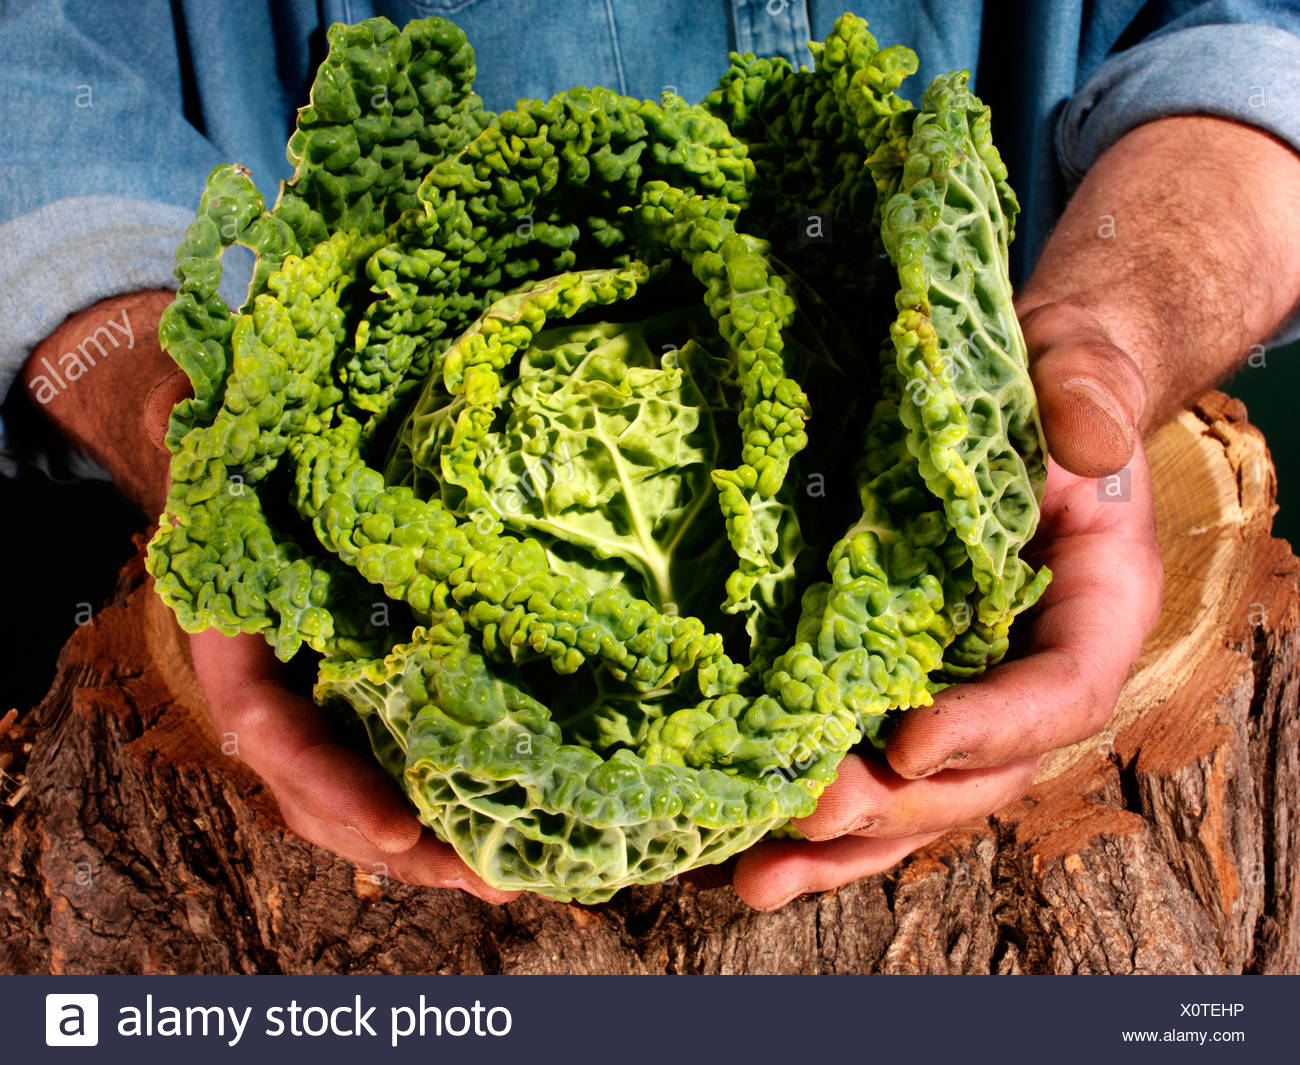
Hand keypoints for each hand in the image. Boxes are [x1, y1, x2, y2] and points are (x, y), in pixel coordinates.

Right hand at [144, 371, 515, 903]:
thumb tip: (199, 392)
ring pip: (356, 800)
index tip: (397, 828)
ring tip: (504, 878)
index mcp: (235, 644)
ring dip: (425, 849)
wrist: (260, 486)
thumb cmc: (251, 468)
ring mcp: (316, 710)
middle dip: (398, 844)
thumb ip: (214, 434)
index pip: (270, 729)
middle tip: (483, 881)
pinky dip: (429, 809)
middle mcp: (272, 695)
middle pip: (322, 794)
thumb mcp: (231, 449)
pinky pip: (383, 772)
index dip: (330, 782)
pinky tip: (490, 835)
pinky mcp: (358, 707)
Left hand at [731, 302, 1162, 909]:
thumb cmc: (1044, 387)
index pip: (1063, 691)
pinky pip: (865, 763)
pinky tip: (744, 848)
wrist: (1007, 399)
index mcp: (1094, 612)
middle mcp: (1029, 674)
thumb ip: (1090, 395)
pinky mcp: (898, 687)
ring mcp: (962, 693)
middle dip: (893, 803)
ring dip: (839, 845)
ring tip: (755, 875)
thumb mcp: (1078, 372)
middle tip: (807, 809)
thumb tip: (1086, 441)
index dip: (995, 726)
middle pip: (978, 772)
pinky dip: (813, 812)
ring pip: (914, 794)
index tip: (910, 739)